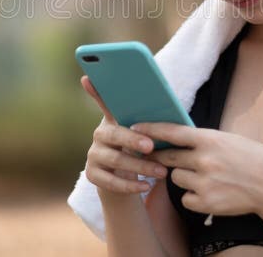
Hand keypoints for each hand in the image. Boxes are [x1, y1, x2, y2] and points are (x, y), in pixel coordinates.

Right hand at [80, 76, 168, 194]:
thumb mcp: (146, 138)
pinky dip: (130, 186)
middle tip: (151, 146)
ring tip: (162, 172)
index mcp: (113, 120)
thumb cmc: (141, 153)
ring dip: (140, 166)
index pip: (103, 101)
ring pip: (116, 160)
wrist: (125, 182)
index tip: (88, 77)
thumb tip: (174, 117)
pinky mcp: (92, 175)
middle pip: (114, 134)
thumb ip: (152, 126)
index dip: (95, 90)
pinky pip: (111, 181)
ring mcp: (93, 155)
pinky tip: (147, 185)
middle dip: (133, 140)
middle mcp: (99, 134)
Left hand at [134, 122, 262, 223]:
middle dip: (161, 157)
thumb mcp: (228, 140)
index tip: (134, 127)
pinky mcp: (206, 203)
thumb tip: (176, 138)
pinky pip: (185, 198)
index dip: (151, 129)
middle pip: (167, 157)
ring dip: (185, 178)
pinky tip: (211, 192)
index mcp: (210, 139)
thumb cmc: (251, 159)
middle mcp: (204, 159)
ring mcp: (204, 182)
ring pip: (176, 178)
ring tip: (208, 177)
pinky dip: (193, 197)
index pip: (172, 132)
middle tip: (157, 156)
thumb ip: (203, 140)